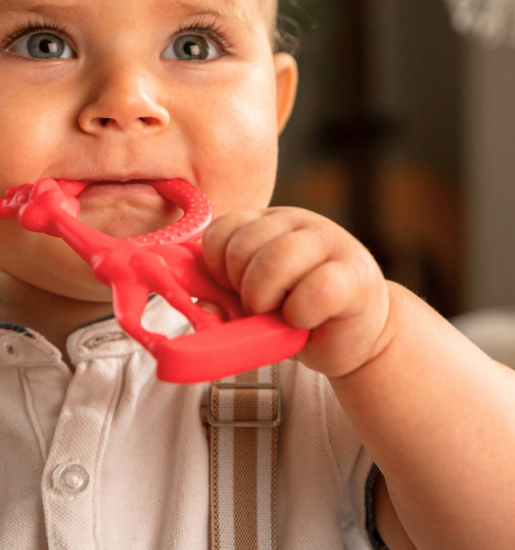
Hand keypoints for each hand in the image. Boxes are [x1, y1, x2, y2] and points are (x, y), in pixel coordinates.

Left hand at [202, 207, 390, 378]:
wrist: (354, 337)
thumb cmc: (297, 315)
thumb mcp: (251, 307)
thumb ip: (223, 303)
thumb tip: (200, 308)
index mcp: (265, 222)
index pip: (221, 230)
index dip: (218, 267)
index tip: (234, 290)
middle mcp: (296, 221)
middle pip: (244, 245)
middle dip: (242, 288)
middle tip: (261, 307)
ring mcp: (329, 241)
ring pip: (277, 259)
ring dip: (268, 299)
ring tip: (280, 314)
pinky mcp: (356, 273)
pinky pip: (317, 288)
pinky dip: (301, 313)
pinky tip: (306, 319)